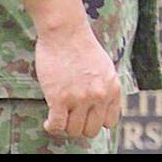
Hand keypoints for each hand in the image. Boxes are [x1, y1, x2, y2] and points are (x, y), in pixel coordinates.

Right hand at [35, 23, 121, 138]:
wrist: (65, 31)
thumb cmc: (81, 46)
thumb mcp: (104, 67)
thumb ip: (105, 88)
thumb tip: (100, 109)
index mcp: (112, 88)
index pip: (110, 122)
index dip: (96, 121)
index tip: (86, 117)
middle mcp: (99, 95)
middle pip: (91, 130)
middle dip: (80, 126)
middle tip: (70, 117)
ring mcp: (80, 98)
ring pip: (73, 130)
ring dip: (65, 126)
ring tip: (59, 116)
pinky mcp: (59, 99)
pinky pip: (57, 126)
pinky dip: (51, 127)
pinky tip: (48, 121)